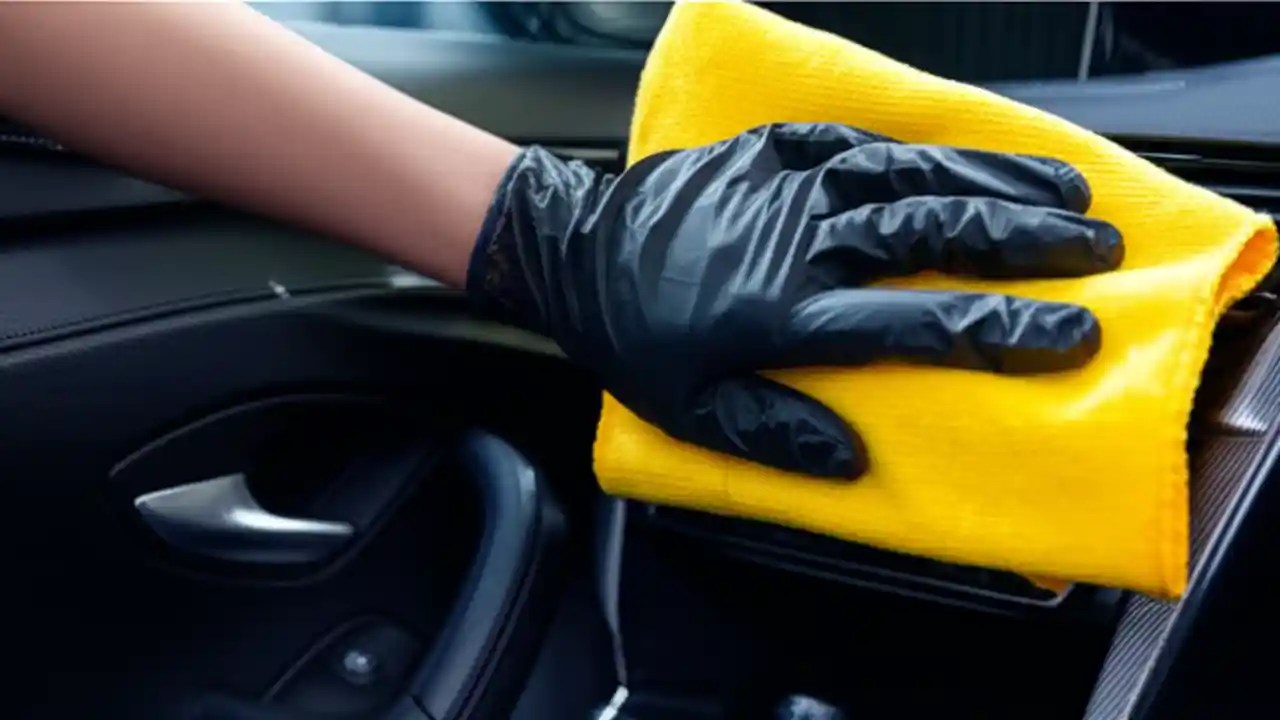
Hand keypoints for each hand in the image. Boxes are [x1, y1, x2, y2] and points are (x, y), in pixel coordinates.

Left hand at [466, 123, 1122, 478]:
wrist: (575, 254)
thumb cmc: (637, 339)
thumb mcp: (692, 411)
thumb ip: (776, 434)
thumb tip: (855, 461)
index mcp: (789, 315)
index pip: (920, 324)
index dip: (1003, 330)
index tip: (1073, 334)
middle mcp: (804, 242)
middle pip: (935, 233)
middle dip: (1026, 239)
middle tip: (1097, 247)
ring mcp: (789, 185)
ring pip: (910, 175)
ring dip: (992, 180)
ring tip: (1064, 188)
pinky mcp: (771, 150)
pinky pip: (855, 141)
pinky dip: (915, 147)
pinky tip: (962, 155)